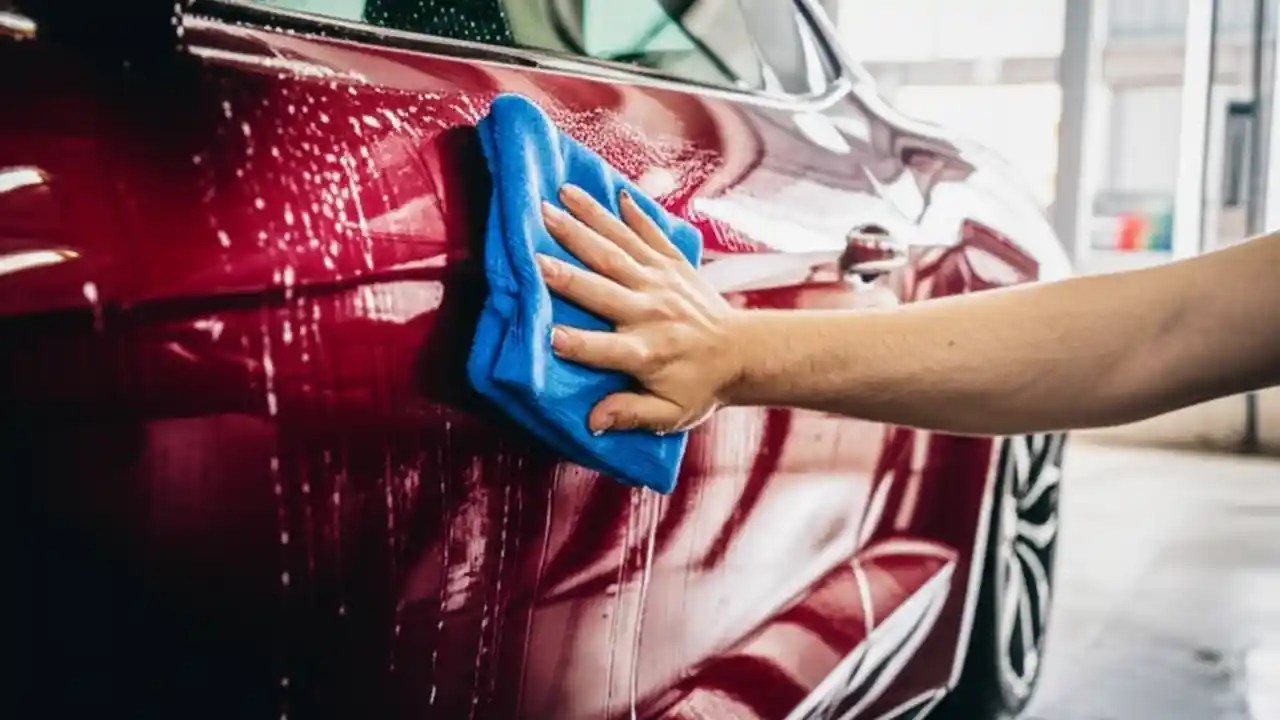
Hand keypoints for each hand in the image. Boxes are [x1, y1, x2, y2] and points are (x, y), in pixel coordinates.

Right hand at [538, 184, 740, 433]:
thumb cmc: (699, 386)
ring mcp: (662, 282)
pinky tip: (614, 191)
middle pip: (602, 286)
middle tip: (532, 247)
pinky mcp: (673, 264)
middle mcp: (651, 311)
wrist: (743, 353)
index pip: (602, 349)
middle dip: (566, 269)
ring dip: (585, 223)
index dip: (575, 344)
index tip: (544, 333)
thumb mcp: (670, 413)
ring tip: (554, 200)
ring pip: (618, 248)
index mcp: (646, 352)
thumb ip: (631, 414)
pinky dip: (634, 212)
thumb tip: (594, 421)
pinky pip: (651, 233)